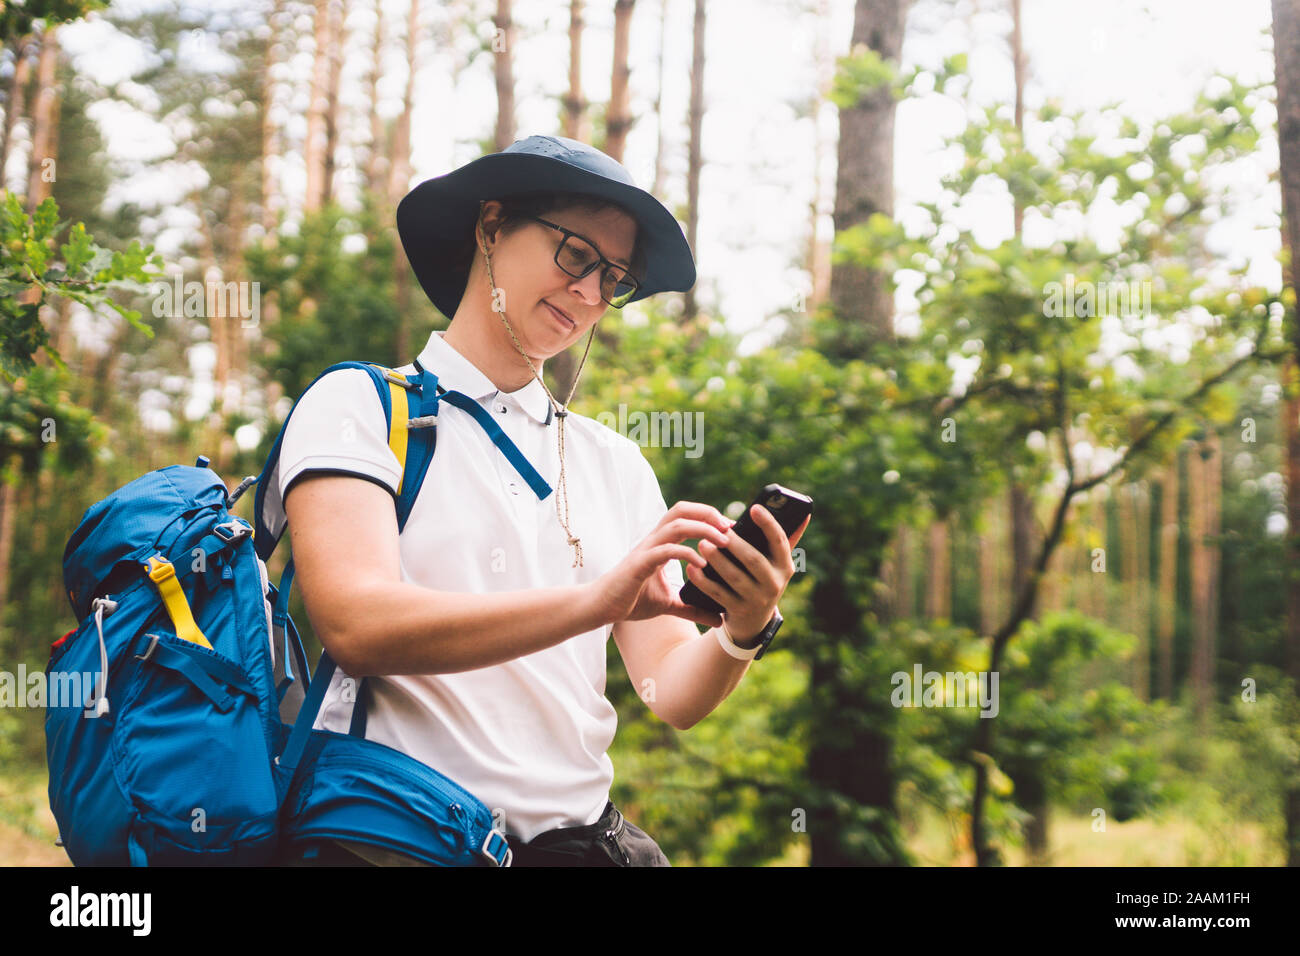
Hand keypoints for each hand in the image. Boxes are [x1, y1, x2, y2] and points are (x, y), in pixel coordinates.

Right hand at [588, 501, 732, 628]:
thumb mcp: (669, 604)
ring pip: (676, 525)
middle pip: (682, 510)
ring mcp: (646, 549)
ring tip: (723, 542)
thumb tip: (719, 620)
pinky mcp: (639, 564)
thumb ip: (693, 608)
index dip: (709, 517)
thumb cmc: (632, 600)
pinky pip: (665, 550)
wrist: (602, 608)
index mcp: (661, 543)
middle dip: (708, 514)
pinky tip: (701, 565)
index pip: (686, 516)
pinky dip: (686, 553)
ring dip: (703, 529)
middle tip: (730, 528)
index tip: (732, 529)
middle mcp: (654, 540)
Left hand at [684, 505, 810, 644]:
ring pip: (734, 577)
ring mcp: (756, 599)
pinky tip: (692, 568)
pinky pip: (718, 594)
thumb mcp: (778, 564)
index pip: (780, 542)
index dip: (768, 524)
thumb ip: (787, 539)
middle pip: (753, 560)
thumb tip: (804, 512)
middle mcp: (774, 583)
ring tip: (702, 544)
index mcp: (785, 566)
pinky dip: (703, 581)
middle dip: (735, 544)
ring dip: (717, 560)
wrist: (753, 622)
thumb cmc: (764, 580)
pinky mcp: (738, 610)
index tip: (754, 508)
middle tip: (717, 529)